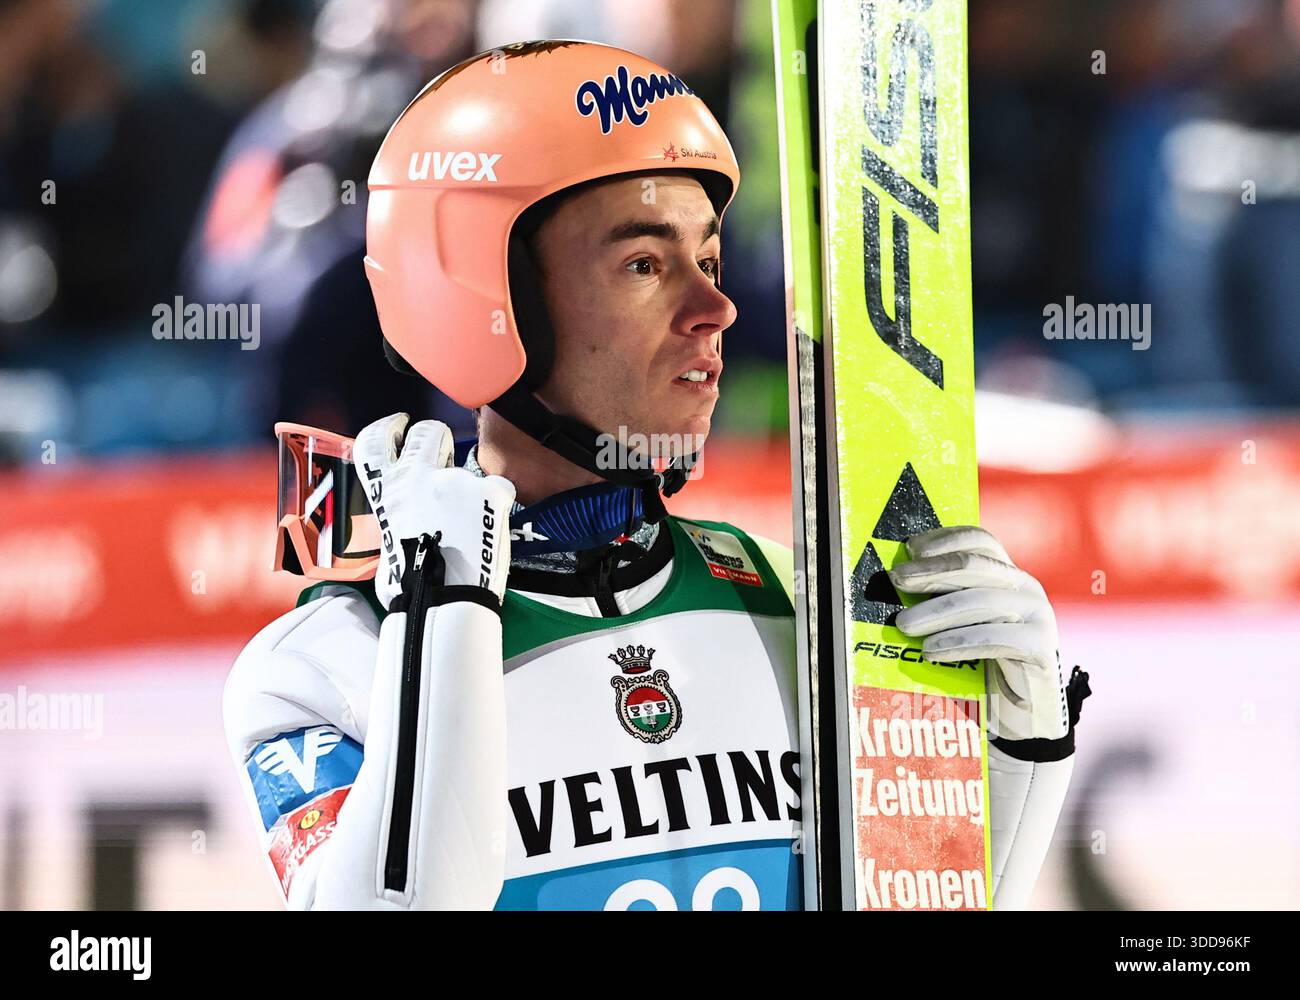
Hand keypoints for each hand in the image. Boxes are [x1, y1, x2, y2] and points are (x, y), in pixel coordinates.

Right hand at [353, 413, 515, 610]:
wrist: (443, 600)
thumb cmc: (410, 583)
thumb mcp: (388, 537)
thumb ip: (400, 509)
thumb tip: (410, 509)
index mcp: (388, 490)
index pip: (375, 440)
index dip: (388, 427)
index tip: (399, 424)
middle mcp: (419, 475)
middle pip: (427, 432)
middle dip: (436, 437)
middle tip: (442, 454)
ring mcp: (456, 481)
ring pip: (469, 470)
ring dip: (470, 490)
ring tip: (469, 526)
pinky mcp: (489, 492)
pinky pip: (499, 490)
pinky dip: (496, 505)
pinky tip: (489, 530)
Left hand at [888, 526, 1068, 741]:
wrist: (1024, 713)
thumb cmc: (986, 664)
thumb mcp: (965, 622)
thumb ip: (946, 597)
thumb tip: (899, 579)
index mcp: (1009, 574)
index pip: (980, 540)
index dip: (945, 539)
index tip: (910, 549)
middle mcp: (1027, 587)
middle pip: (975, 565)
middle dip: (931, 571)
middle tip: (897, 580)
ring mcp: (1038, 615)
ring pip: (980, 600)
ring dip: (935, 611)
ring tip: (904, 624)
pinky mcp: (1041, 646)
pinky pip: (993, 637)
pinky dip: (957, 642)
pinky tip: (930, 651)